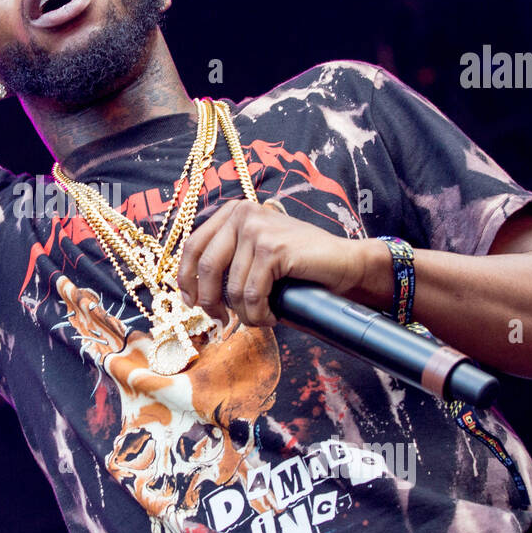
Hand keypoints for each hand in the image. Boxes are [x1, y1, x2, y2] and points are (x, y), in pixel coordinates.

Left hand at [177, 199, 368, 326]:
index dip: (186, 279)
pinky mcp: (273, 249)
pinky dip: (260, 314)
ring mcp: (258, 229)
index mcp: (234, 212)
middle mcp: (243, 214)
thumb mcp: (256, 253)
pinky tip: (272, 316)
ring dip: (245, 314)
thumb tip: (194, 292)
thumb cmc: (300, 264)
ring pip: (232, 287)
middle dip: (210, 301)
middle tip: (221, 320)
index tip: (191, 303)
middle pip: (206, 267)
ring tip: (261, 318)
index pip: (194, 246)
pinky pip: (251, 294)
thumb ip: (229, 259)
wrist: (345, 263)